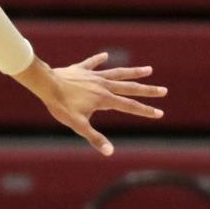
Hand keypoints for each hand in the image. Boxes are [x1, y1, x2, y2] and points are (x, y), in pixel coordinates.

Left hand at [39, 52, 166, 156]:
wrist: (46, 84)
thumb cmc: (61, 106)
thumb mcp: (78, 125)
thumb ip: (95, 138)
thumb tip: (110, 152)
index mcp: (104, 99)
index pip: (130, 106)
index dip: (145, 111)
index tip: (160, 113)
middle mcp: (103, 85)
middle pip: (130, 88)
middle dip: (148, 90)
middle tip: (164, 90)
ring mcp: (93, 76)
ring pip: (118, 73)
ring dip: (134, 72)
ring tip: (149, 69)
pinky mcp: (81, 70)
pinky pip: (93, 63)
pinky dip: (99, 60)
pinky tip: (106, 55)